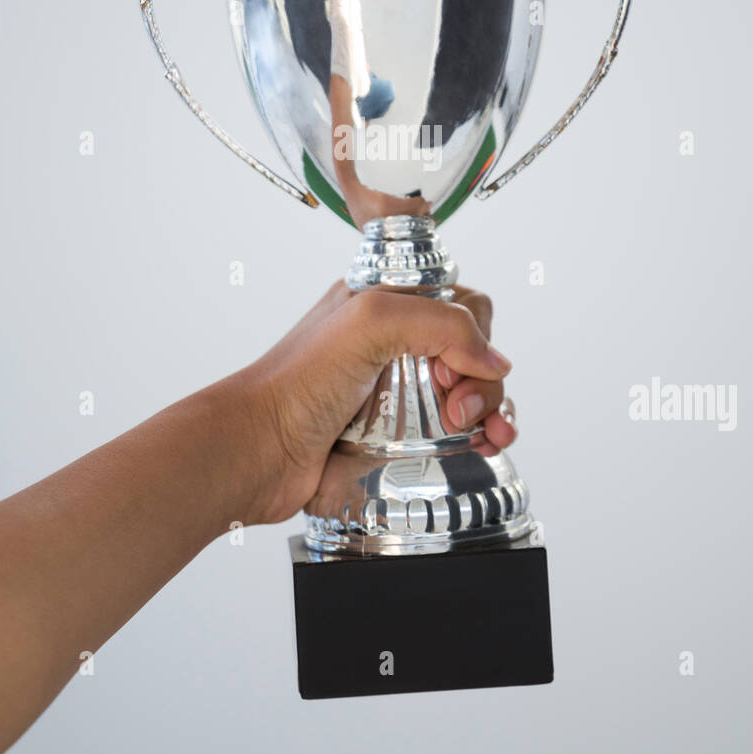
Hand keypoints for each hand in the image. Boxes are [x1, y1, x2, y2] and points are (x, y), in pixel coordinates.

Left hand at [224, 281, 516, 524]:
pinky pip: (456, 430)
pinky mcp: (399, 435)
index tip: (457, 368)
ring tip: (491, 436)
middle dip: (484, 380)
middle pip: (472, 350)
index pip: (461, 303)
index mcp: (385, 301)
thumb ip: (441, 322)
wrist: (258, 452)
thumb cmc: (294, 383)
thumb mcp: (370, 321)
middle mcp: (395, 343)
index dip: (473, 334)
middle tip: (459, 410)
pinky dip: (481, 436)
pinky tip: (486, 447)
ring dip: (493, 410)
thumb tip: (494, 361)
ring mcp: (397, 390)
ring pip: (471, 391)